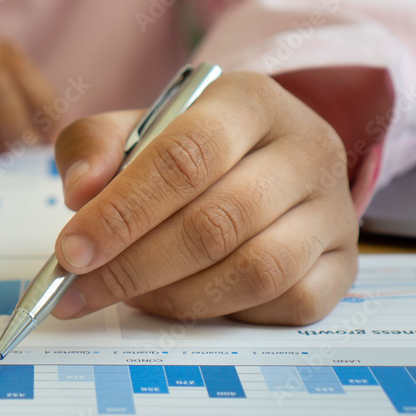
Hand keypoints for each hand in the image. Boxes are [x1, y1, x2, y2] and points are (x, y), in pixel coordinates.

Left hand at [51, 71, 358, 325]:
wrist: (261, 156)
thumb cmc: (187, 145)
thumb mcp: (135, 127)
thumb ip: (94, 147)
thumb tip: (80, 194)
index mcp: (248, 102)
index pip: (183, 158)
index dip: (121, 212)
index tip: (71, 251)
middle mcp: (305, 149)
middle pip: (216, 223)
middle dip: (134, 267)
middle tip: (81, 288)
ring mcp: (334, 209)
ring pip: (255, 271)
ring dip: (175, 296)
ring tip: (127, 295)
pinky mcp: (345, 263)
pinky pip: (288, 304)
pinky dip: (227, 312)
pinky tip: (183, 301)